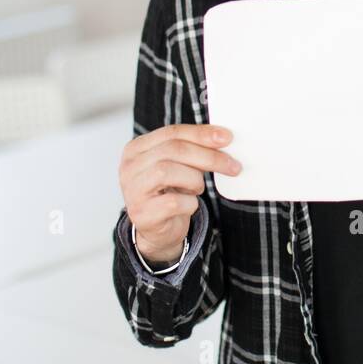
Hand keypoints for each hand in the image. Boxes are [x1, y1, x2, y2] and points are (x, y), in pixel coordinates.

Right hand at [118, 123, 240, 264]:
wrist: (158, 230)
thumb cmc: (169, 192)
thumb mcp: (178, 165)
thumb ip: (191, 149)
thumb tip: (222, 137)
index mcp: (137, 148)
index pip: (172, 133)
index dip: (201, 134)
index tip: (227, 137)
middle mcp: (130, 167)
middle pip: (173, 150)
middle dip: (208, 156)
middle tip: (232, 165)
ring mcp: (133, 190)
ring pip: (168, 172)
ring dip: (194, 180)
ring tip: (197, 188)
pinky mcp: (142, 213)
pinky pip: (173, 202)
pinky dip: (190, 203)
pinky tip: (189, 205)